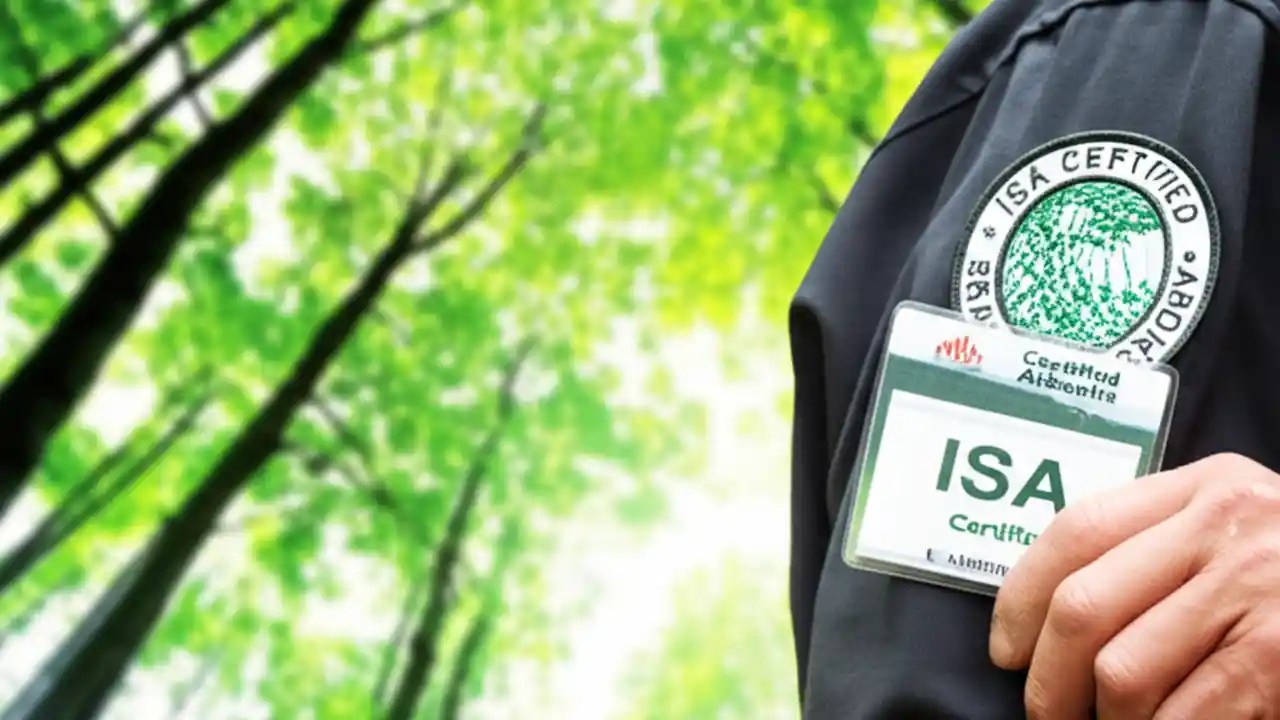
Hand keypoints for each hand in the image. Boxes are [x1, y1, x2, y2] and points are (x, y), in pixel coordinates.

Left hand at [989, 453, 1279, 718]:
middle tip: (1046, 715)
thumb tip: (1051, 609)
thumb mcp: (1237, 532)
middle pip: (1084, 605)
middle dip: (1049, 679)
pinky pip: (1180, 717)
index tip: (1004, 649)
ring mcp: (1254, 588)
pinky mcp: (1277, 655)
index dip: (1022, 597)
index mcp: (1207, 485)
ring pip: (1122, 672)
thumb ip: (1156, 545)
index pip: (1078, 530)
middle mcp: (1226, 525)